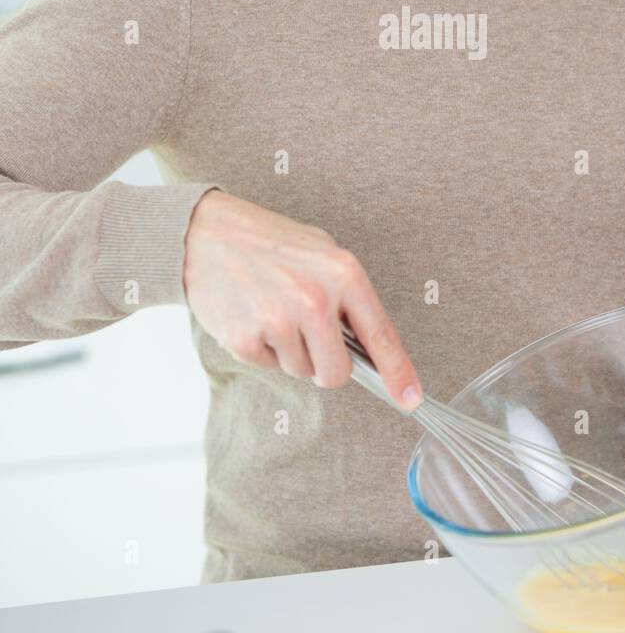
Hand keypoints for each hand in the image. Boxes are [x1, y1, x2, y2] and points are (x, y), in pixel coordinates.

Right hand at [182, 189, 422, 409]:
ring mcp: (279, 321)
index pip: (381, 336)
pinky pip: (268, 366)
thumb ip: (347, 296)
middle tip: (309, 341)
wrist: (206, 233)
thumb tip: (369, 348)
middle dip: (326, 368)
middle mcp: (315, 299)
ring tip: (272, 310)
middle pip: (337, 373)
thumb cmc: (270, 242)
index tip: (410, 399)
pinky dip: (262, 349)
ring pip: (300, 370)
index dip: (398, 373)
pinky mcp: (245, 339)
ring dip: (290, 351)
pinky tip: (251, 315)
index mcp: (344, 273)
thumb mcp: (321, 252)